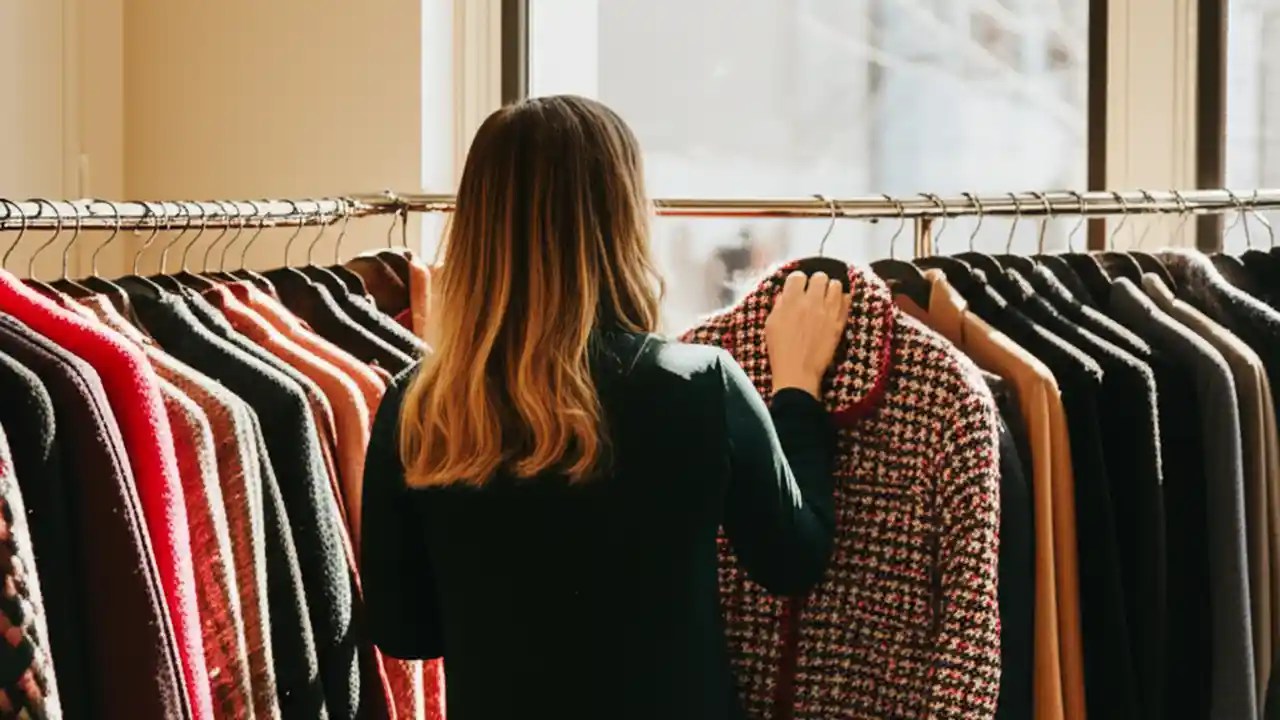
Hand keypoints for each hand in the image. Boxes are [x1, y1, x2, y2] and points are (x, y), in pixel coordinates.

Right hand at [766, 271, 849, 397]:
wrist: (798, 372)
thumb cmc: (781, 351)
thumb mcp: (771, 325)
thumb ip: (779, 305)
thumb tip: (786, 294)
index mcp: (791, 301)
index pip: (798, 276)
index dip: (797, 282)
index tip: (798, 288)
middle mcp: (811, 302)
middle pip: (820, 276)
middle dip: (816, 283)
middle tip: (813, 293)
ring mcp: (828, 312)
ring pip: (836, 285)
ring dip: (830, 289)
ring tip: (826, 298)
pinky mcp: (839, 322)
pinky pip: (847, 300)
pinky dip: (842, 300)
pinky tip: (835, 307)